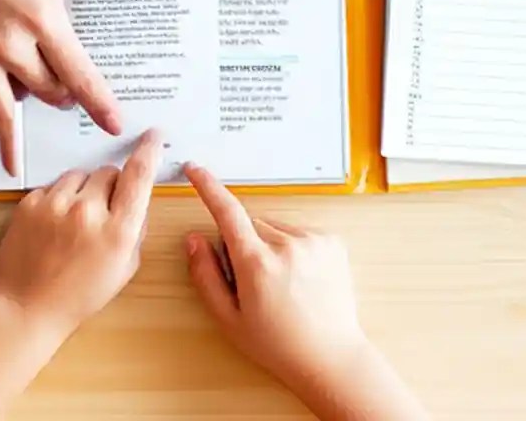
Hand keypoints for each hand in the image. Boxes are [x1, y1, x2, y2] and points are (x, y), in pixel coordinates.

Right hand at [0, 0, 120, 177]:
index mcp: (40, 18)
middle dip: (58, 100)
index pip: (79, 73)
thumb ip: (53, 18)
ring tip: (18, 159)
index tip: (112, 123)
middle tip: (60, 101)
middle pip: (47, 92)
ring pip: (7, 113)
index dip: (98, 103)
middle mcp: (10, 44)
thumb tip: (65, 55)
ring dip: (16, 140)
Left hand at [0, 129, 161, 336]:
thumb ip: (136, 229)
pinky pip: (53, 186)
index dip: (150, 151)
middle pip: (109, 172)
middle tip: (102, 211)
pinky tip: (53, 225)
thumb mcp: (123, 268)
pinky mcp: (30, 202)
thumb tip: (139, 200)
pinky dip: (57, 199)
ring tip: (74, 222)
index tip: (153, 137)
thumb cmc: (78, 294)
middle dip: (110, 186)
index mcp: (118, 231)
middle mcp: (87, 212)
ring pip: (80, 175)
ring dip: (82, 190)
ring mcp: (55, 205)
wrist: (27, 306)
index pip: (140, 175)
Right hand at [182, 163, 365, 386]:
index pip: (227, 212)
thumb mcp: (228, 318)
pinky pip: (297, 232)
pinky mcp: (331, 241)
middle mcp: (287, 246)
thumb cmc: (278, 344)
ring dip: (269, 244)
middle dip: (243, 243)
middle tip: (252, 280)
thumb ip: (205, 274)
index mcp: (257, 264)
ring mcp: (313, 241)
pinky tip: (299, 277)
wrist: (329, 357)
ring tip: (281, 282)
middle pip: (250, 224)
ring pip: (273, 227)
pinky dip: (292, 247)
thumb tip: (194, 240)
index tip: (195, 170)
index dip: (208, 188)